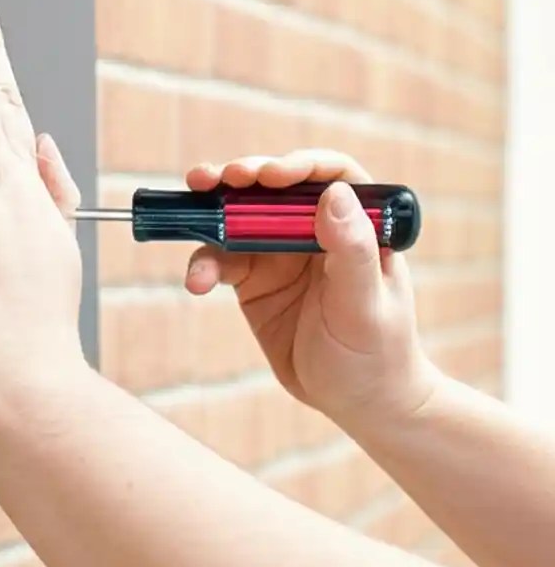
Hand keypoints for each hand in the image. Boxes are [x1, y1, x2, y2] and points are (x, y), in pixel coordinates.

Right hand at [184, 152, 439, 426]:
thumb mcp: (365, 306)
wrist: (358, 401)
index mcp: (358, 225)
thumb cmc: (377, 352)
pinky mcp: (253, 278)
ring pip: (239, 217)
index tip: (269, 176)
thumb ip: (352, 250)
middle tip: (214, 179)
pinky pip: (220, 259)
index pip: (330, 175)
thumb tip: (333, 193)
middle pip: (274, 187)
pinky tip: (197, 282)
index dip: (297, 165)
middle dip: (241, 177)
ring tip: (188, 217)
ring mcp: (281, 252)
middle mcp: (316, 230)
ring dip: (210, 214)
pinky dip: (203, 265)